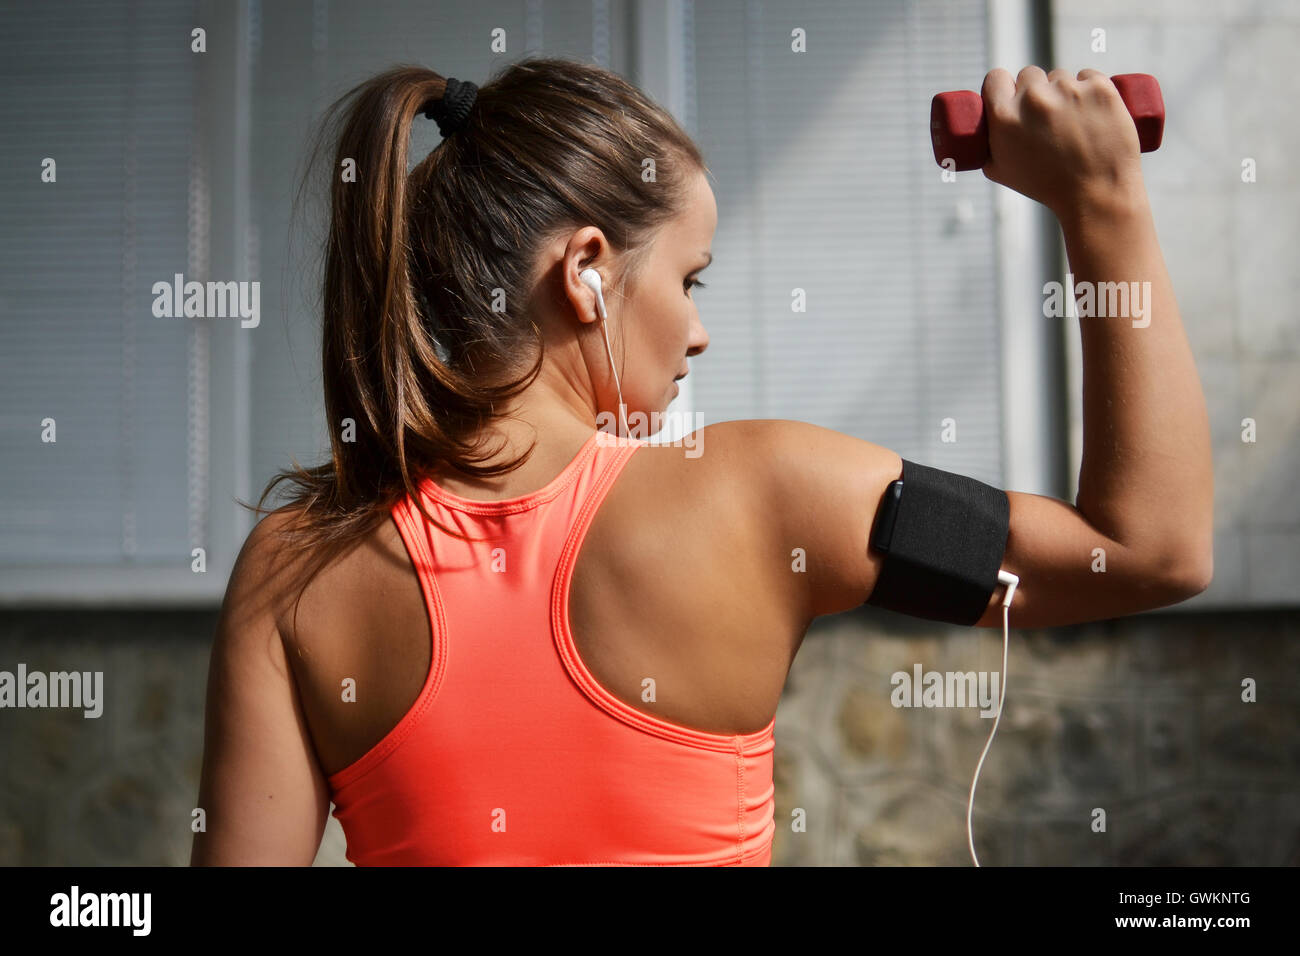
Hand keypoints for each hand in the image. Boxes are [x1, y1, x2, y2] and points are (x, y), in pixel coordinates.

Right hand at [980, 67, 1146, 220]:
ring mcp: (1069, 90)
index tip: (1012, 96)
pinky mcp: (1100, 87)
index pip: (996, 78)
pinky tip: (1092, 113)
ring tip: (1072, 123)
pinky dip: (1090, 90)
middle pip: (1029, 74)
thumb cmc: (1047, 185)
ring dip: (1063, 92)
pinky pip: (1089, 76)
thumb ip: (987, 143)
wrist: (1096, 194)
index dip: (1004, 87)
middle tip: (1046, 117)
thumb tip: (982, 126)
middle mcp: (1034, 99)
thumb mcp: (1000, 170)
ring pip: (1060, 76)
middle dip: (1035, 91)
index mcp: (1005, 117)